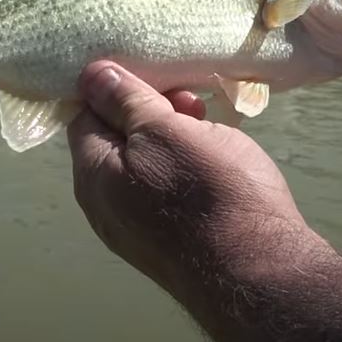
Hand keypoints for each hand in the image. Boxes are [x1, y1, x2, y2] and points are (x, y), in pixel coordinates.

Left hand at [67, 61, 327, 293]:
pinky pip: (167, 188)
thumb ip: (125, 102)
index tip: (153, 73)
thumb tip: (90, 75)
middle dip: (151, 109)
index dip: (115, 87)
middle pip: (116, 139)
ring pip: (146, 163)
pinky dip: (186, 165)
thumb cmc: (206, 192)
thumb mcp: (162, 129)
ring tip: (208, 124)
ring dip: (173, 134)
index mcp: (92, 175)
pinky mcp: (170, 239)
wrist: (257, 269)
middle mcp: (106, 205)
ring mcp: (137, 227)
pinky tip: (215, 157)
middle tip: (190, 100)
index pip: (85, 114)